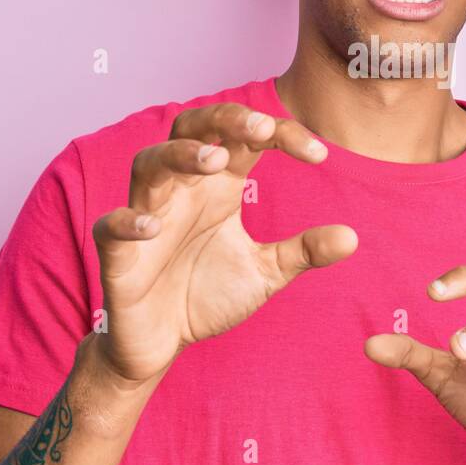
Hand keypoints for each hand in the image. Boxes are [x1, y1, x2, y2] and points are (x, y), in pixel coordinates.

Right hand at [91, 102, 357, 384]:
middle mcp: (182, 190)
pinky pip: (112, 226)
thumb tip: (353, 238)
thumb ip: (302, 252)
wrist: (161, 343)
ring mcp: (147, 215)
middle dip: (223, 120)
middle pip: (192, 129)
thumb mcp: (265, 273)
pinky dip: (128, 222)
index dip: (282, 135)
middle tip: (259, 128)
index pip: (247, 139)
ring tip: (213, 160)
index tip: (319, 155)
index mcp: (218, 186)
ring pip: (150, 163)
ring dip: (179, 156)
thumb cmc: (206, 294)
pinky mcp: (118, 253)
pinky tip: (152, 227)